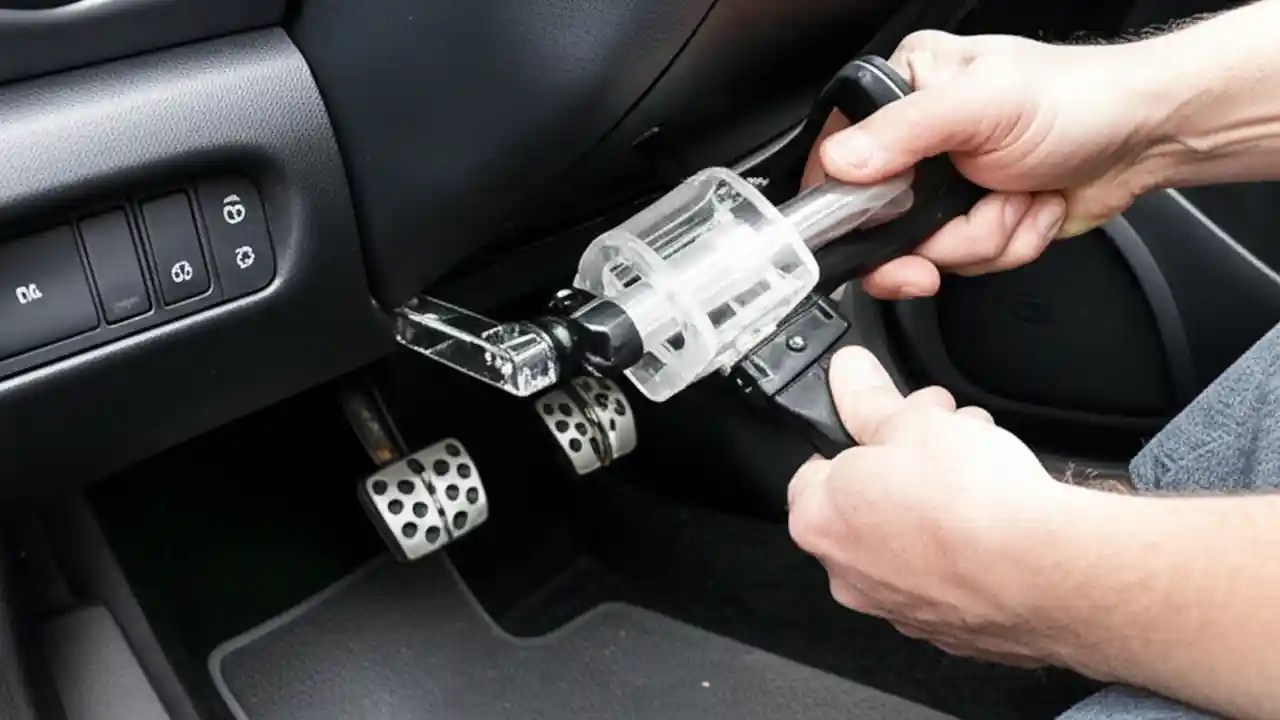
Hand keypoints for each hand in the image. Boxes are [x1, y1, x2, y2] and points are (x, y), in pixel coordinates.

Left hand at [787, 346, 1082, 665]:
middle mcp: (846, 575)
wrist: (1045, 571)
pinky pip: (947, 577)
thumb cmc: (969, 499)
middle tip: (942, 434)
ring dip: (935, 501)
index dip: (856, 436)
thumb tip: (848, 373)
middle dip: (903, 463)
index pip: (815, 468)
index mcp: (818, 521)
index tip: (888, 419)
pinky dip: (964, 550)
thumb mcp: (912, 420)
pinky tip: (994, 522)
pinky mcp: (949, 633)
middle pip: (865, 502)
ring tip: (981, 469)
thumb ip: (869, 398)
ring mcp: (897, 608)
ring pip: (907, 539)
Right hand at [804, 31, 1170, 298]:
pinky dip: (1009, 245)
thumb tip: (840, 162)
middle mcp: (915, 141)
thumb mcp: (984, 105)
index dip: (853, 205)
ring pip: (927, 251)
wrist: (1144, 139)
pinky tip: (1032, 207)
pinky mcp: (973, 223)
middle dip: (943, 233)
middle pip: (880, 224)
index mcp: (902, 91)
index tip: (886, 227)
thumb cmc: (1078, 101)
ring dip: (987, 236)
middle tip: (977, 215)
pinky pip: (966, 263)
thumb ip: (905, 132)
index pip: (837, 158)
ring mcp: (943, 188)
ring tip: (1020, 194)